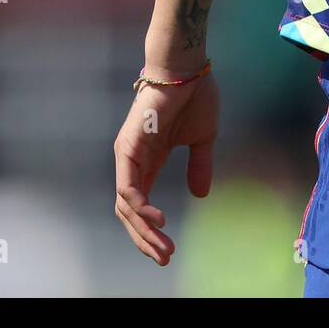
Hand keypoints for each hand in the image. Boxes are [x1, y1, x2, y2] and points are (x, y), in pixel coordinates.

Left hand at [113, 57, 219, 265]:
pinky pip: (128, 188)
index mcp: (148, 161)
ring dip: (143, 231)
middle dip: (145, 239)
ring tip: (163, 248)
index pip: (141, 206)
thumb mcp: (202, 139)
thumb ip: (199, 166)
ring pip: (125, 206)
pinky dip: (140, 208)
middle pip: (129, 213)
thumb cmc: (195, 95)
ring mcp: (127, 155)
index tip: (169, 250)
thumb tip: (201, 195)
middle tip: (165, 259)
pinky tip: (158, 221)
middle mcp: (132, 162)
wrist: (187, 68)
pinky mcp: (128, 148)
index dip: (152, 231)